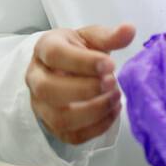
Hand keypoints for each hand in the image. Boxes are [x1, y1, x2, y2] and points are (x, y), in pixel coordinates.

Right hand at [27, 21, 134, 145]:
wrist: (65, 70)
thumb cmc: (78, 51)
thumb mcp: (91, 37)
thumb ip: (109, 36)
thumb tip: (130, 30)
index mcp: (44, 49)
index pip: (55, 56)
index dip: (83, 62)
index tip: (110, 64)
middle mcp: (36, 78)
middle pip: (48, 90)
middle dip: (84, 90)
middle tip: (112, 82)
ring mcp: (41, 105)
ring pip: (59, 118)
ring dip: (93, 111)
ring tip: (116, 97)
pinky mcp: (53, 126)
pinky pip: (71, 135)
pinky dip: (96, 127)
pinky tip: (112, 112)